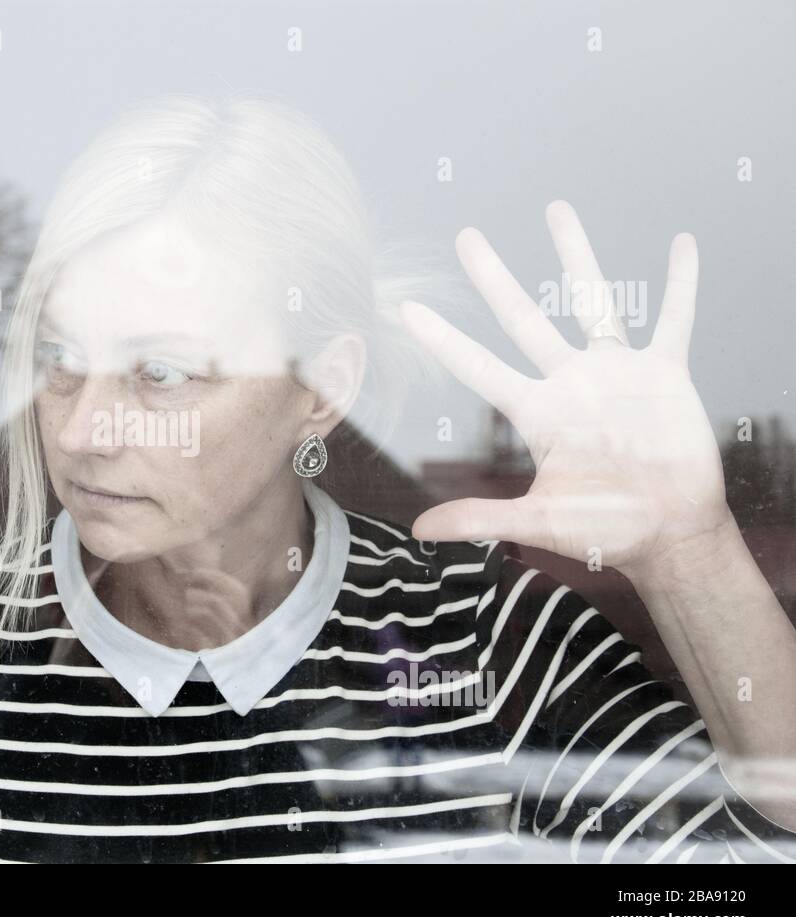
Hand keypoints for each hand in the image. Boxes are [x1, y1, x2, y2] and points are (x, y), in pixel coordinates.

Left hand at [397, 201, 731, 574]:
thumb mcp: (538, 521)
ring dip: (575, 255)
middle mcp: (569, 382)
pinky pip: (673, 319)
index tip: (407, 308)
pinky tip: (681, 245)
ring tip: (557, 209)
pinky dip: (680, 284)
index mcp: (536, 412)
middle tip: (466, 237)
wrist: (670, 534)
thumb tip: (419, 531)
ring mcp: (615, 373)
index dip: (442, 337)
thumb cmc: (605, 531)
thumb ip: (481, 518)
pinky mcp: (664, 374)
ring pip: (590, 299)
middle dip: (493, 277)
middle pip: (523, 316)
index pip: (477, 364)